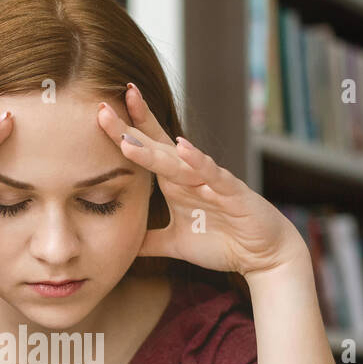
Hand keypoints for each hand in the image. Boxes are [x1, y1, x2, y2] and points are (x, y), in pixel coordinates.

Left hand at [96, 84, 306, 275]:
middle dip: (131, 128)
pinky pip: (213, 174)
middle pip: (156, 146)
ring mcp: (211, 182)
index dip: (127, 131)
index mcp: (176, 183)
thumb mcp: (174, 244)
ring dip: (152, 150)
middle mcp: (191, 176)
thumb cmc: (222, 242)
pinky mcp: (231, 193)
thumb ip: (148, 241)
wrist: (262, 255)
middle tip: (103, 108)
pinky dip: (198, 162)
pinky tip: (183, 148)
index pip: (148, 150)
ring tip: (126, 138)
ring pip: (177, 162)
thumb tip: (121, 244)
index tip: (101, 112)